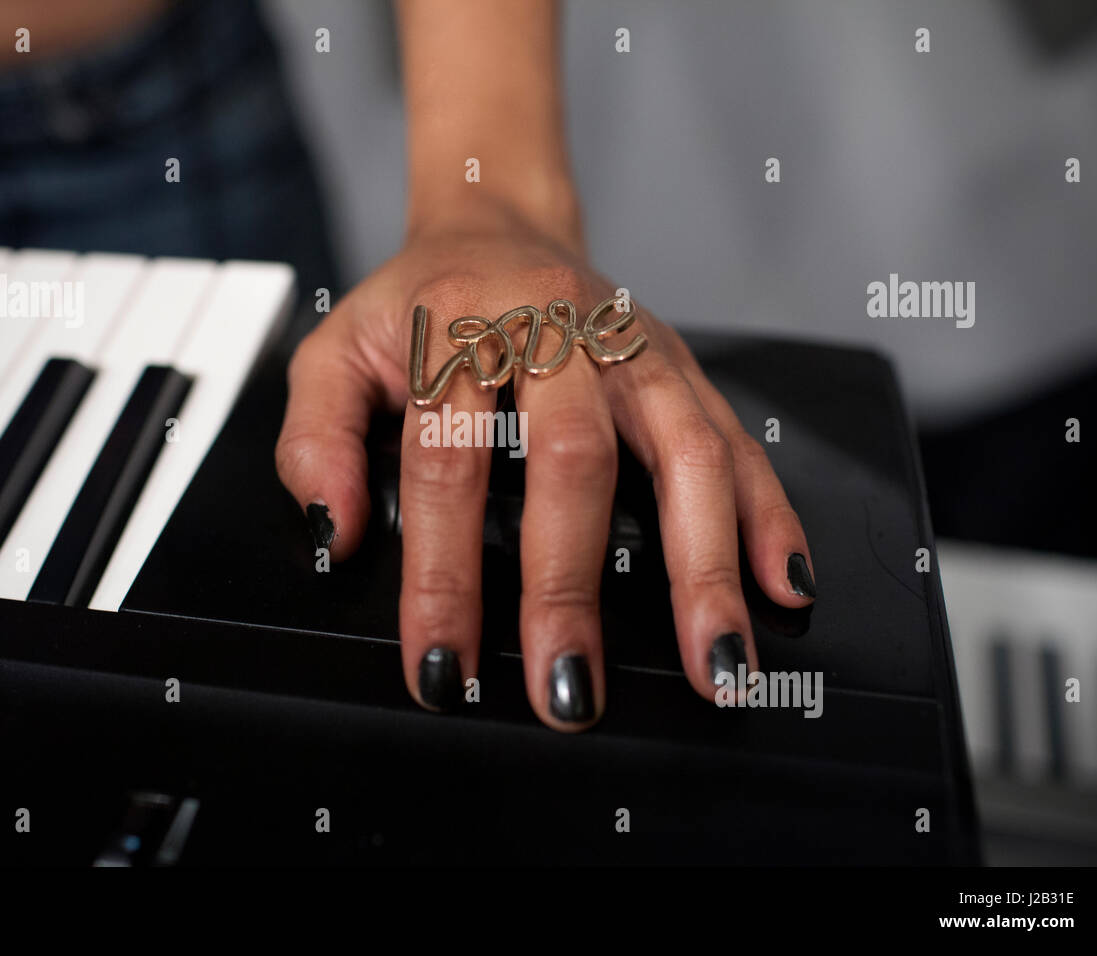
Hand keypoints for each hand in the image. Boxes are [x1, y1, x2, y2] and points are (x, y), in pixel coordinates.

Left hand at [275, 200, 815, 730]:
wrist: (497, 227)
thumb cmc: (418, 305)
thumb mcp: (335, 353)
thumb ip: (315, 439)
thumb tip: (336, 531)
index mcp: (460, 328)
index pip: (447, 465)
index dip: (443, 575)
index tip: (442, 665)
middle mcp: (557, 330)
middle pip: (573, 459)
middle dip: (573, 585)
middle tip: (571, 688)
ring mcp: (632, 347)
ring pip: (683, 449)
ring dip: (703, 565)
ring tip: (715, 664)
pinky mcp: (682, 365)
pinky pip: (737, 437)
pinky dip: (767, 512)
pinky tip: (781, 582)